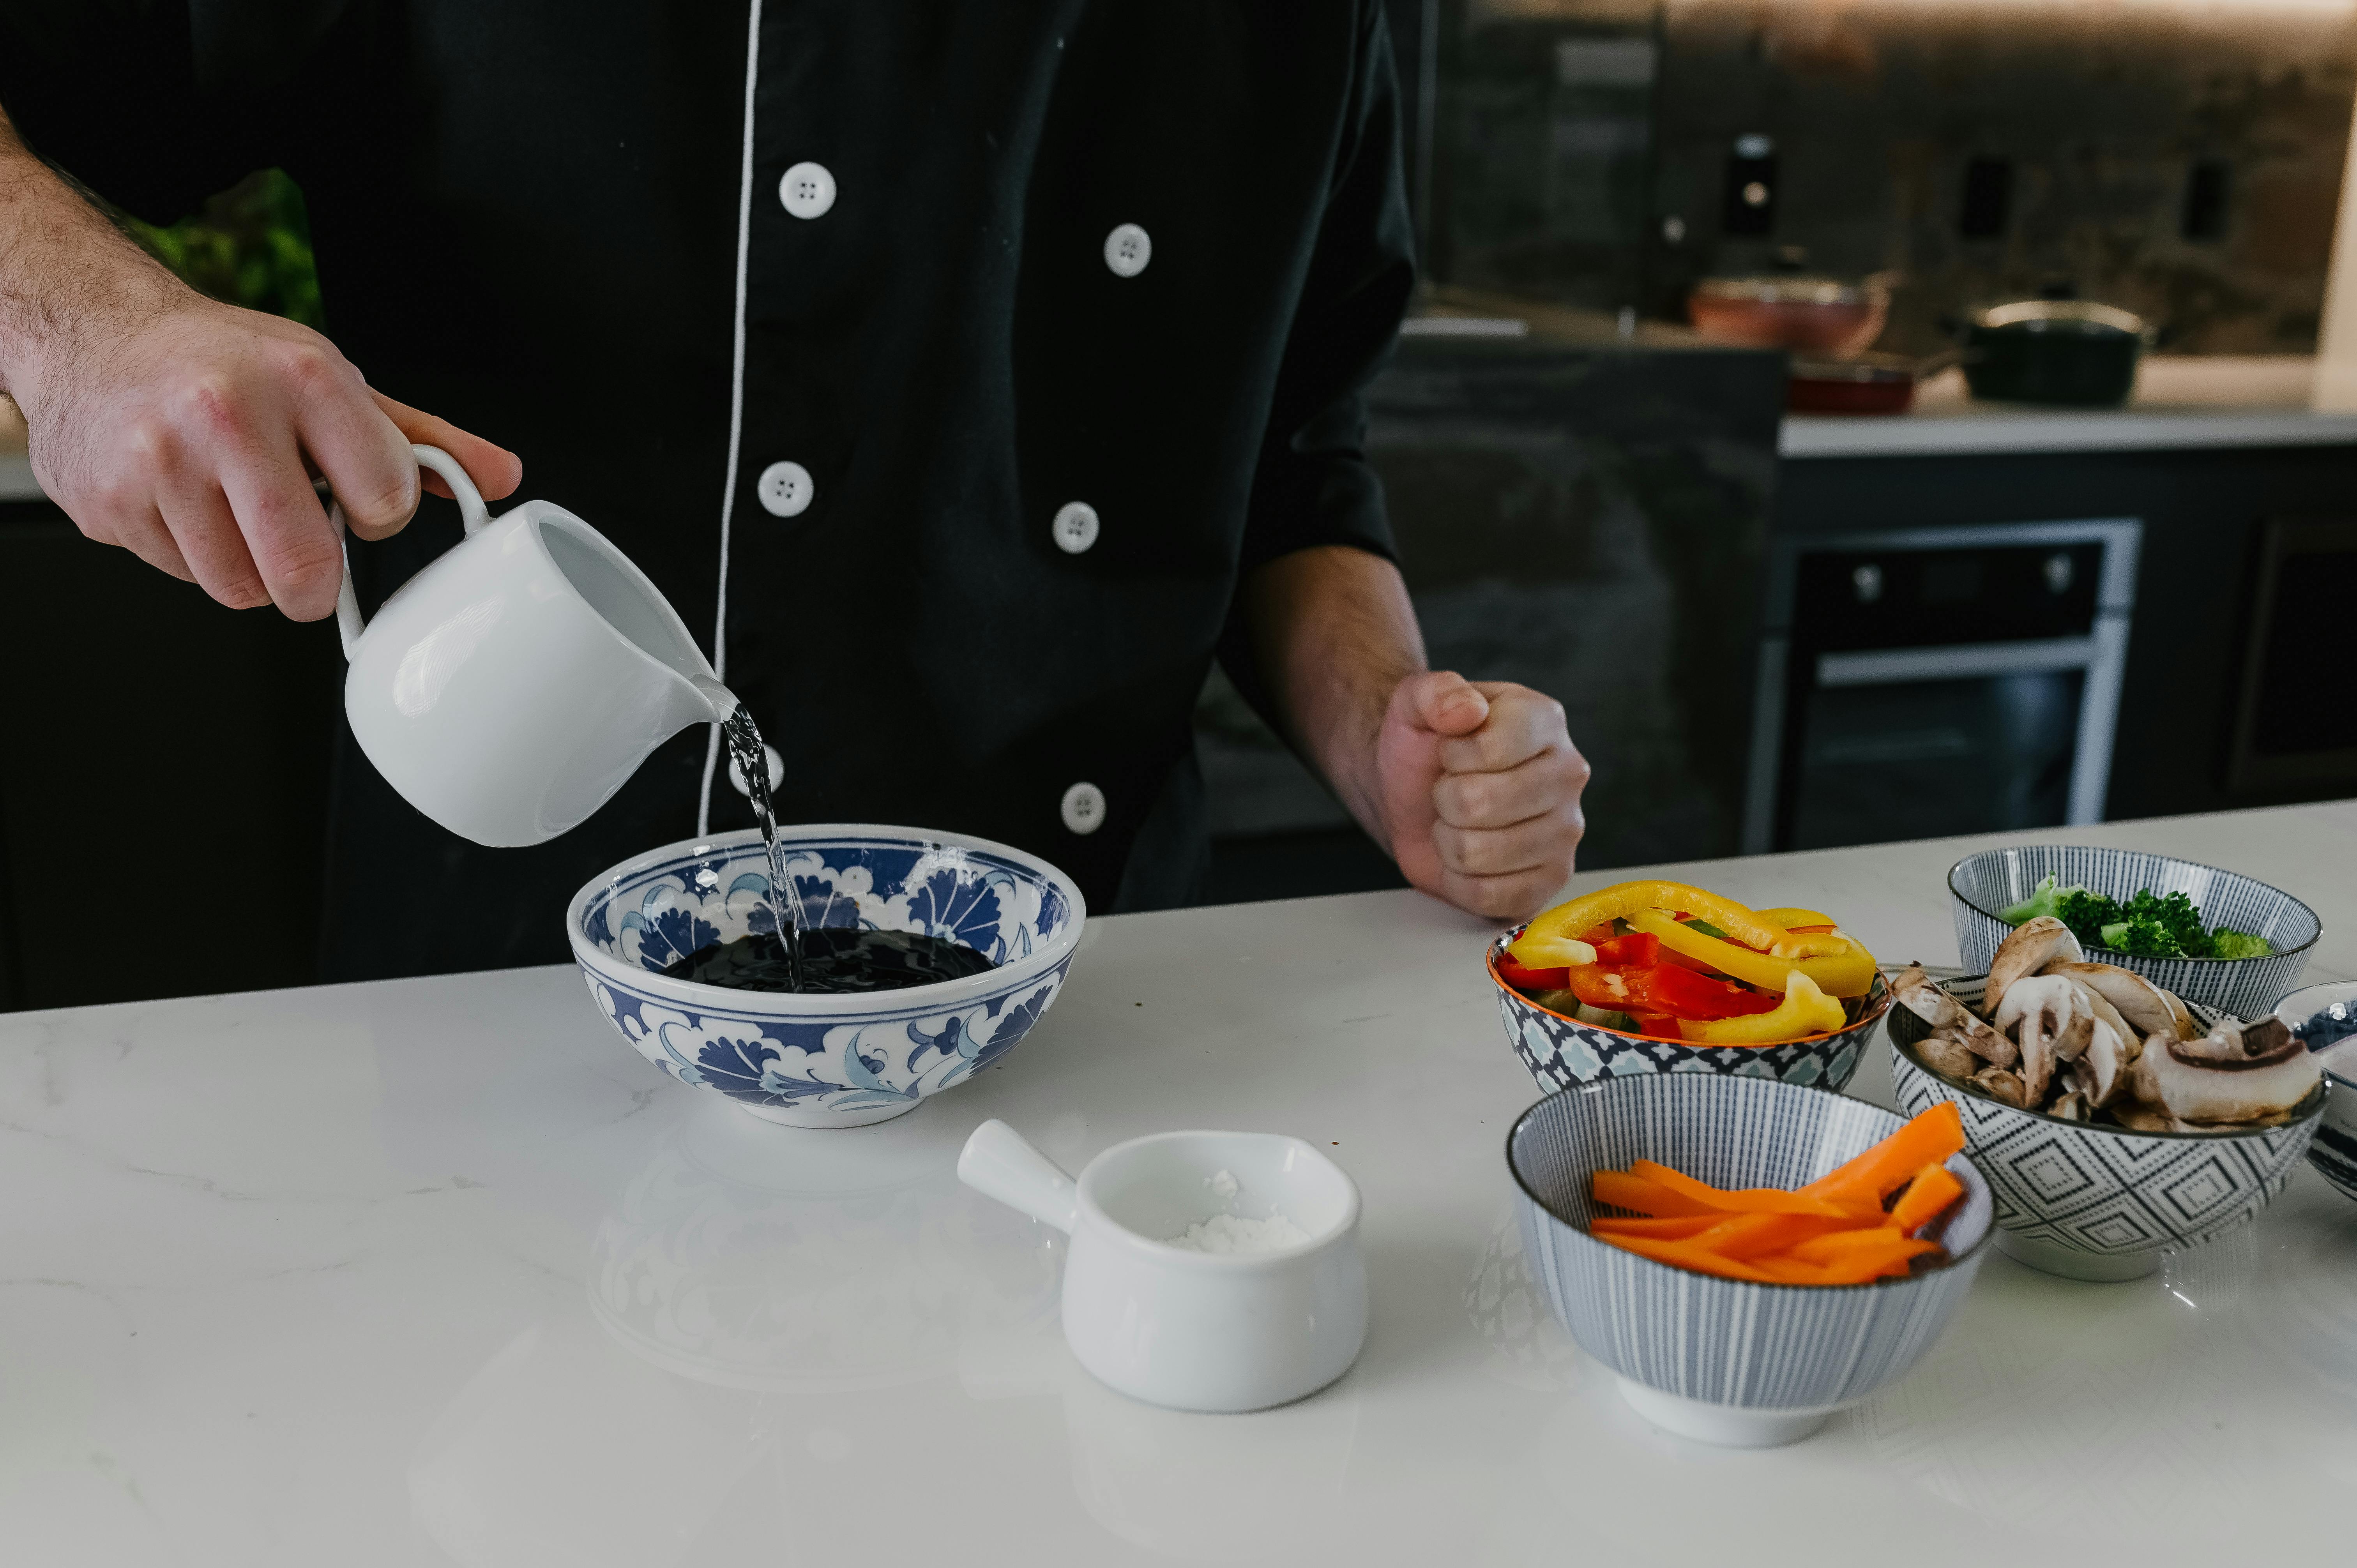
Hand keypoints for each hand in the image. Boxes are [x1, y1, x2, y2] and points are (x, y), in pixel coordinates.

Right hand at [19, 287, 520, 619]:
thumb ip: (423, 440)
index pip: (387, 499)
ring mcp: (157, 461)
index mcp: (301, 378)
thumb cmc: (228, 364)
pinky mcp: (109, 504)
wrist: (97, 334)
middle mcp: (225, 414)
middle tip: (305, 548)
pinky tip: (185, 504)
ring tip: (234, 507)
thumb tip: (501, 477)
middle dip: (317, 583)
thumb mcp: (333, 383)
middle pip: (305, 567)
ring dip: (252, 570)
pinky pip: (184, 578)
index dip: (380, 514)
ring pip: (241, 588)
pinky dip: (195, 557)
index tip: (359, 499)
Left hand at [1375, 670, 1588, 919]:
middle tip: (1450, 790)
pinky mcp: (1551, 880)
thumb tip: (1467, 711)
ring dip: (1448, 840)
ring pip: (1478, 853)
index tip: (1450, 750)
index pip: (1490, 749)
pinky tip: (1468, 857)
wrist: (1415, 792)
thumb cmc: (1424, 746)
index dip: (1451, 755)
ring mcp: (1566, 832)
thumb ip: (1435, 692)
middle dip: (1445, 799)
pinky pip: (1488, 896)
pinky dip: (1459, 881)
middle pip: (1478, 804)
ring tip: (1459, 820)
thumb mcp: (1414, 703)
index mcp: (1545, 720)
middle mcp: (1568, 773)